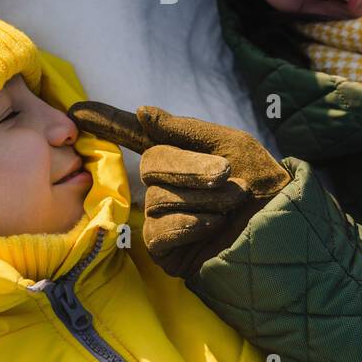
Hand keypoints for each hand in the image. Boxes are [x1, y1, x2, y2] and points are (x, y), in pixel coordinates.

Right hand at [69, 101, 289, 280]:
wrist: (286, 230)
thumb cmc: (263, 185)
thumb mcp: (232, 146)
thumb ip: (186, 130)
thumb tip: (142, 111)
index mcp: (178, 153)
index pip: (132, 134)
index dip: (105, 122)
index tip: (74, 111)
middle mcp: (163, 184)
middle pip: (152, 164)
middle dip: (190, 167)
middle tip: (227, 175)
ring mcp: (161, 217)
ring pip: (159, 198)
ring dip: (202, 199)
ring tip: (231, 206)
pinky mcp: (166, 250)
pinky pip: (158, 230)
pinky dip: (188, 224)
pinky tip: (212, 226)